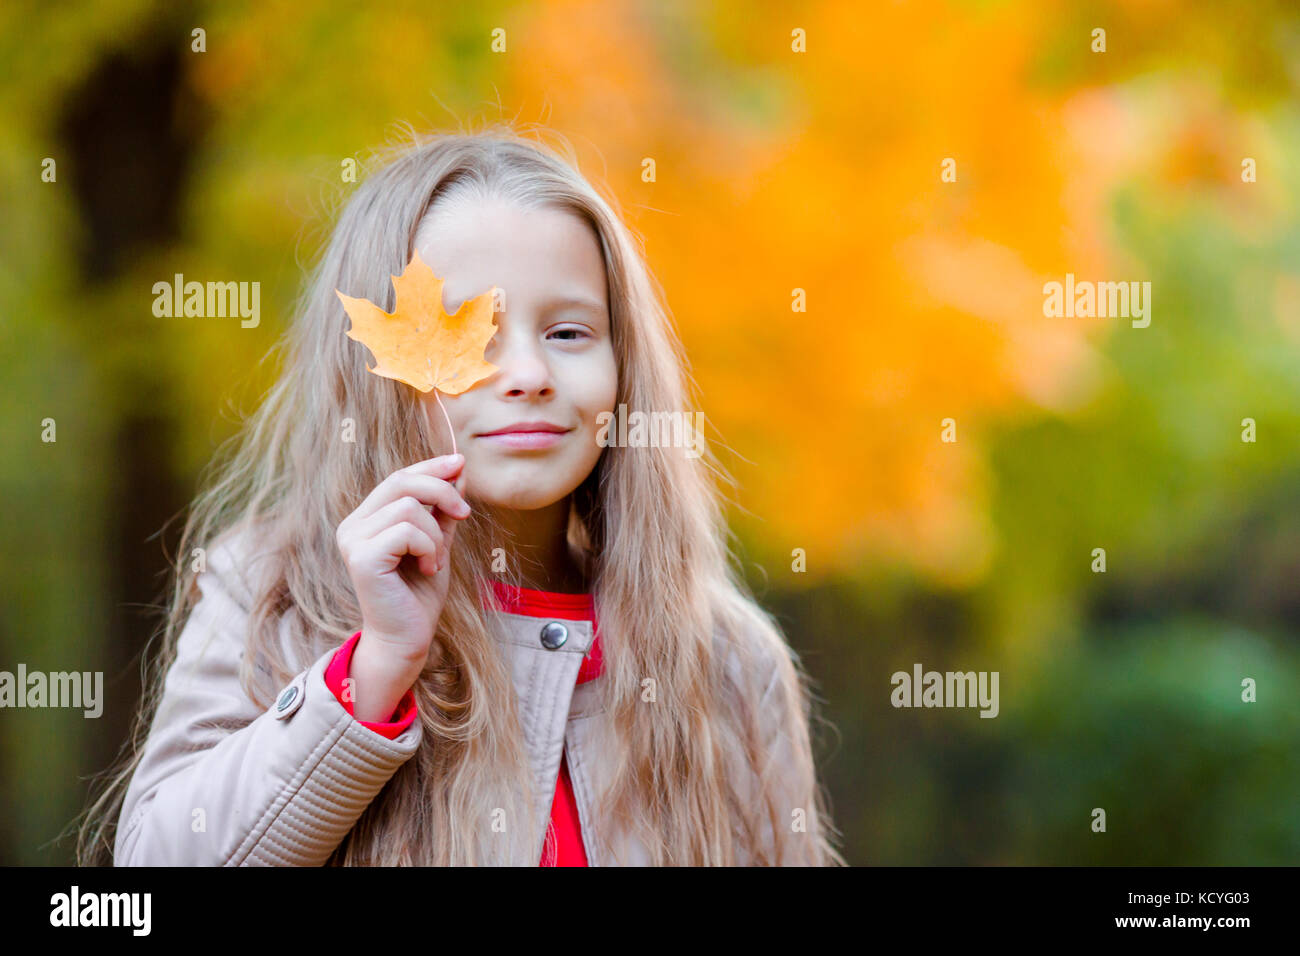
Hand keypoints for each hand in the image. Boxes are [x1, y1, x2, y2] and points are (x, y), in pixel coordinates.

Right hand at [335, 453, 470, 712]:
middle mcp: (353, 525)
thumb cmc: (419, 594)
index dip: (431, 466)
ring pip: (408, 507)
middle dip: (442, 491)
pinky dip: (428, 547)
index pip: (398, 478)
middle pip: (402, 482)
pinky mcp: (362, 557)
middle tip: (465, 513)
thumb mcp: (438, 542)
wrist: (407, 638)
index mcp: (366, 519)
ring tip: (435, 559)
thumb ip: (443, 510)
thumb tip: (459, 470)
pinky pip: (406, 530)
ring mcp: (353, 540)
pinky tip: (428, 569)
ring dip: (436, 533)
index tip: (461, 463)